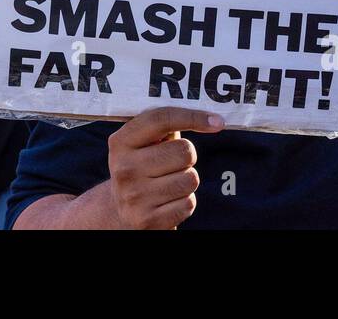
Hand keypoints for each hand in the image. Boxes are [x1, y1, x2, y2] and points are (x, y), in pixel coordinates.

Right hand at [106, 107, 222, 229]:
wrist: (121, 213)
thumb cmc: (142, 168)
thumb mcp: (142, 144)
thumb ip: (164, 127)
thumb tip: (208, 119)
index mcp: (121, 142)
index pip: (161, 120)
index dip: (193, 117)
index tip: (217, 122)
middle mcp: (124, 168)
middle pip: (184, 151)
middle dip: (188, 157)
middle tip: (174, 163)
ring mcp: (134, 196)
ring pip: (191, 178)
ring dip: (187, 180)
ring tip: (169, 183)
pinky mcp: (147, 220)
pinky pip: (188, 203)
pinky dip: (185, 202)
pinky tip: (168, 201)